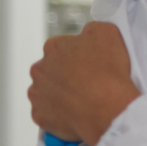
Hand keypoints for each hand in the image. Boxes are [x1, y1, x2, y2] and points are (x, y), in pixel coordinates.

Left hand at [27, 22, 140, 145]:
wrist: (108, 109)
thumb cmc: (108, 74)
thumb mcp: (108, 33)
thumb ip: (91, 29)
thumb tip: (87, 35)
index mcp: (53, 47)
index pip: (62, 47)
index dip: (78, 55)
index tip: (90, 64)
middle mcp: (39, 69)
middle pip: (51, 69)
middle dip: (65, 74)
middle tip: (86, 81)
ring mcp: (37, 94)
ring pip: (46, 91)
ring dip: (60, 93)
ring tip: (82, 98)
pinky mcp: (40, 116)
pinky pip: (47, 113)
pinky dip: (58, 113)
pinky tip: (75, 112)